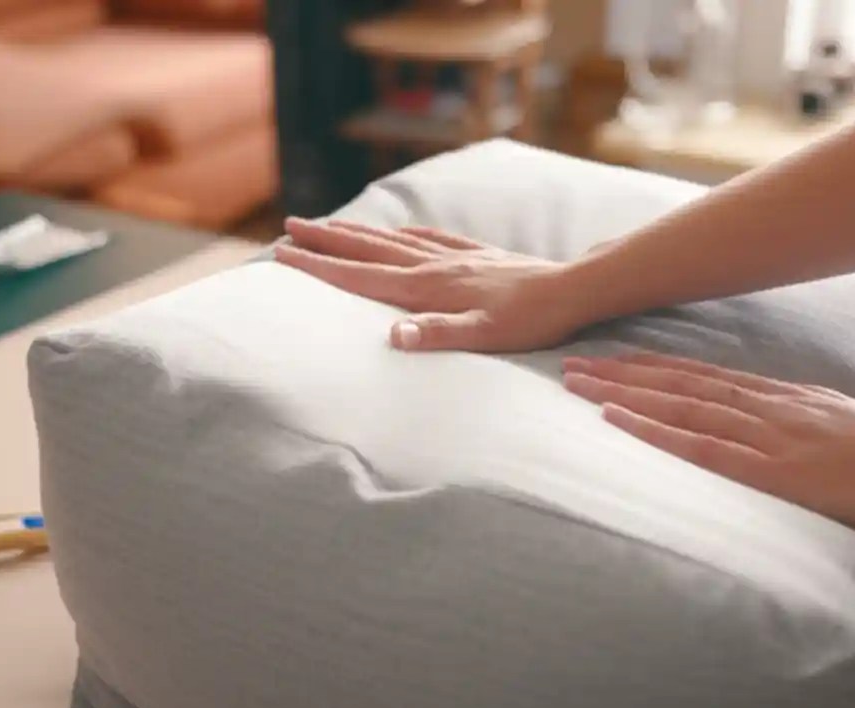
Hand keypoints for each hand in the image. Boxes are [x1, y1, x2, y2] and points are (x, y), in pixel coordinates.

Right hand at [276, 218, 583, 352]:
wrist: (572, 290)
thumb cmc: (530, 321)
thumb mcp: (485, 337)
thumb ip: (438, 335)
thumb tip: (393, 336)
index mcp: (429, 287)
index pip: (361, 275)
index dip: (319, 265)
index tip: (282, 254)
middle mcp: (436, 266)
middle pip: (369, 248)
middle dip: (326, 239)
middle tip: (288, 227)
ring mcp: (456, 257)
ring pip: (394, 240)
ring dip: (357, 232)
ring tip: (328, 223)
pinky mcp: (477, 255)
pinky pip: (430, 237)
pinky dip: (405, 233)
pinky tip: (401, 230)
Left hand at [562, 353, 854, 555]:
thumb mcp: (853, 429)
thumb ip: (811, 425)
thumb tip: (784, 425)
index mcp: (790, 397)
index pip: (707, 376)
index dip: (655, 367)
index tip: (615, 359)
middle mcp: (771, 406)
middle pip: (681, 382)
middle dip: (622, 373)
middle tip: (572, 363)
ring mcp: (771, 435)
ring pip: (681, 405)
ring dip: (623, 394)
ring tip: (577, 384)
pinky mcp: (776, 471)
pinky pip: (702, 448)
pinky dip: (654, 432)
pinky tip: (616, 422)